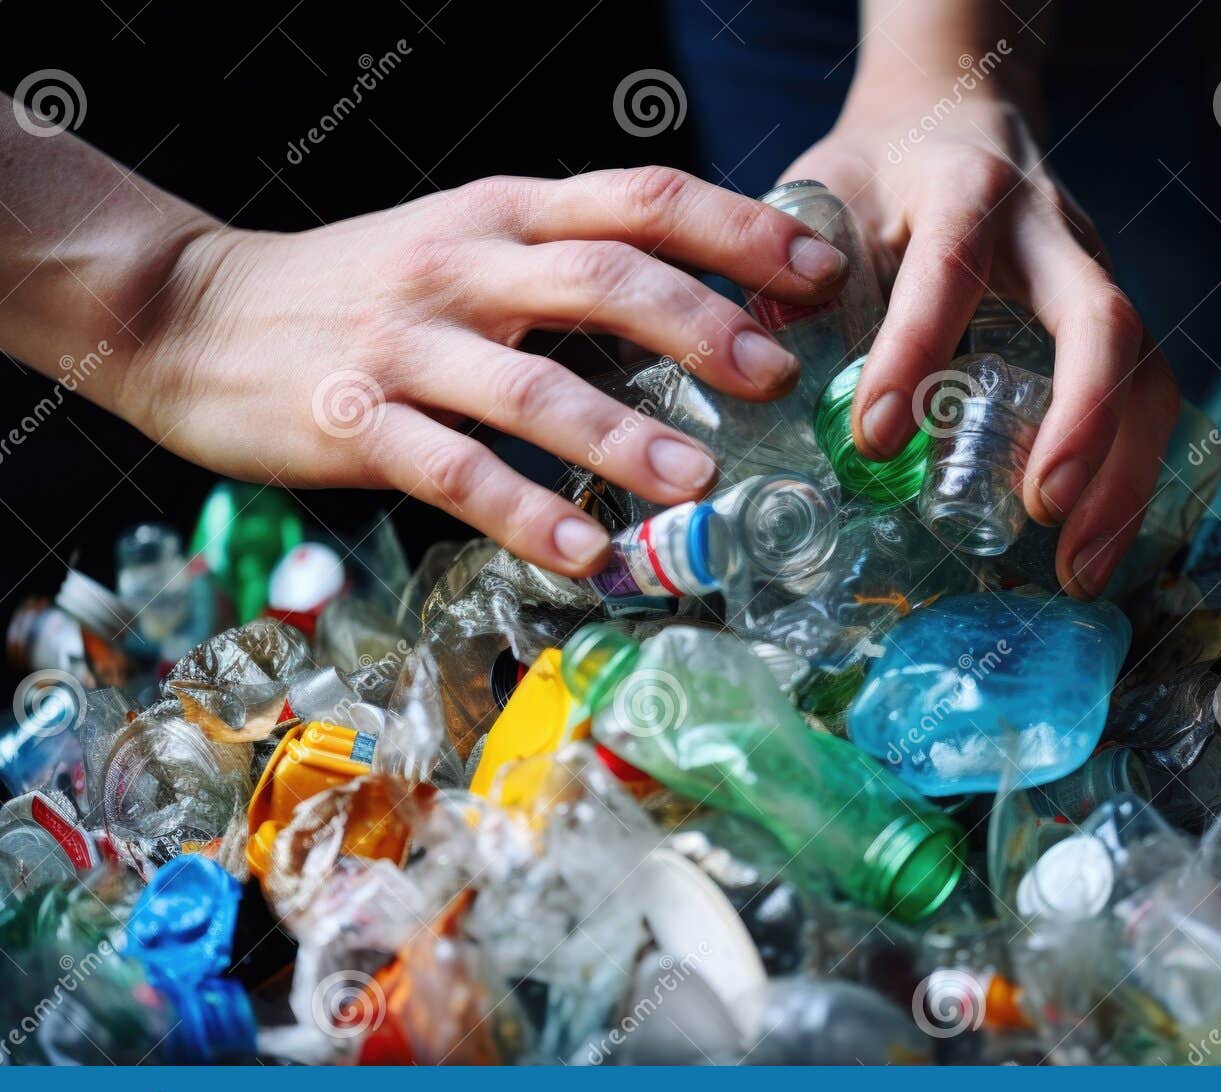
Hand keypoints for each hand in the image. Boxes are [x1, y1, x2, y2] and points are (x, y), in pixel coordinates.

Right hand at [113, 169, 849, 575]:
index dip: (737, 232)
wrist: (191, 312)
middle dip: (703, 327)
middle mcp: (463, 266)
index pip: (640, 200)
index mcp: (504, 214)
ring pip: (532, 384)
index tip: (820, 273)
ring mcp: (405, 345)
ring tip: (698, 484)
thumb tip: (699, 300)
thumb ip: (565, 259)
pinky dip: (523, 512)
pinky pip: (453, 472)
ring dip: (622, 436)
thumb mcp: (466, 242)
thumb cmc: (359, 287)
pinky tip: (583, 553)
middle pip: (604, 278)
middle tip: (779, 378)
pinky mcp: (352, 422)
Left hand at [782, 90, 1179, 596]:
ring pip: (1146, 369)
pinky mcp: (1107, 318)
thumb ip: (794, 274)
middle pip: (1102, 322)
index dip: (916, 352)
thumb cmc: (878, 170)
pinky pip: (1146, 394)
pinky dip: (1128, 474)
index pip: (951, 269)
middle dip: (1083, 424)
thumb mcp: (824, 193)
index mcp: (966, 190)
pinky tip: (1094, 544)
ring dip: (1123, 476)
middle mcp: (1050, 230)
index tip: (877, 440)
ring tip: (1080, 572)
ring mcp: (1092, 275)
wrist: (953, 112)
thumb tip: (760, 382)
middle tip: (1043, 515)